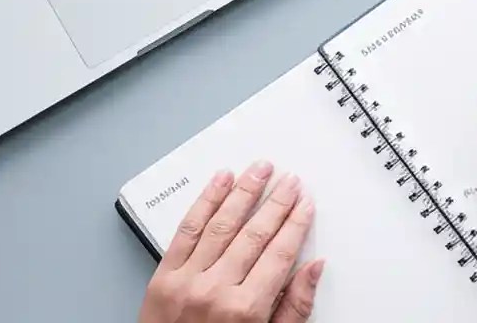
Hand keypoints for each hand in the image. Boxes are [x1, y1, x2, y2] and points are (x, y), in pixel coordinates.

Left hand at [138, 161, 324, 322]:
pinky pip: (187, 230)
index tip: (305, 203)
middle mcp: (215, 291)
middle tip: (289, 180)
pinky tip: (219, 182)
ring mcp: (186, 281)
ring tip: (259, 169)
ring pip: (222, 224)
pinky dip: (205, 202)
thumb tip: (314, 269)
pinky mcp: (162, 277)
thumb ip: (294, 307)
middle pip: (254, 234)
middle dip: (276, 202)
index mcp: (246, 311)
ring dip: (243, 192)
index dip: (295, 224)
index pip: (279, 254)